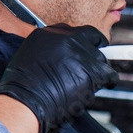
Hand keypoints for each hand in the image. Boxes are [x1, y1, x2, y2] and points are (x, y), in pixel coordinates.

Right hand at [0, 25, 117, 132]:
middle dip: (90, 52)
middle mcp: (66, 37)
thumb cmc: (22, 86)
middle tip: (88, 65)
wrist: (26, 100)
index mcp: (48, 33)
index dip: (78, 42)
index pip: (71, 31)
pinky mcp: (92, 69)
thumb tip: (60, 56)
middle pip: (89, 39)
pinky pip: (109, 73)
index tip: (80, 50)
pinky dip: (108, 81)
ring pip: (99, 57)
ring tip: (87, 82)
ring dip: (96, 69)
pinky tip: (105, 85)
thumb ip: (47, 50)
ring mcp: (81, 52)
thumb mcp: (29, 56)